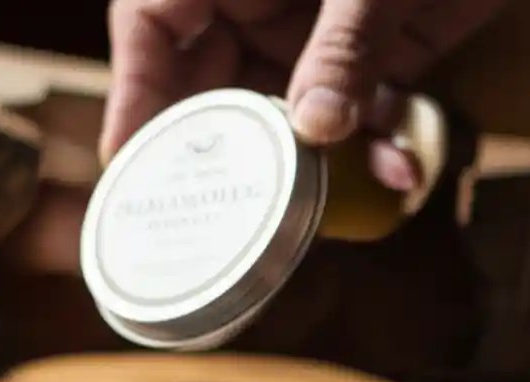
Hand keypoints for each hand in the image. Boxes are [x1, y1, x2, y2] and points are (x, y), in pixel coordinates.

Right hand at [100, 0, 505, 189]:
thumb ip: (344, 45)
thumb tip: (318, 128)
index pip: (151, 27)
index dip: (136, 97)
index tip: (129, 164)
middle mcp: (261, 1)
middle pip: (220, 85)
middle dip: (235, 150)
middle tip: (234, 213)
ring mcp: (322, 28)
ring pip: (297, 112)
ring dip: (318, 164)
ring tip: (327, 212)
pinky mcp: (383, 48)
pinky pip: (366, 109)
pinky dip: (382, 145)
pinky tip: (400, 176)